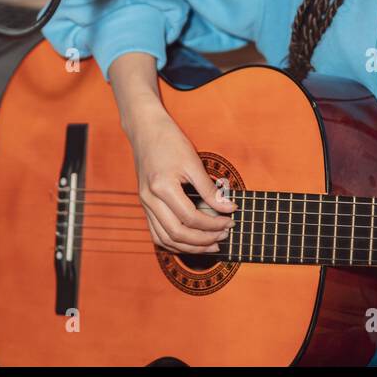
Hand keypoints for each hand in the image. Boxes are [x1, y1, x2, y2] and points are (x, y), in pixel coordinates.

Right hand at [125, 104, 234, 253]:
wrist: (145, 129)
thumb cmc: (170, 141)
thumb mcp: (193, 162)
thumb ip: (209, 189)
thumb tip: (228, 208)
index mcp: (162, 187)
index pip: (191, 217)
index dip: (214, 223)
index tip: (230, 220)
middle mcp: (150, 199)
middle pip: (178, 234)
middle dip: (204, 240)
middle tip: (224, 235)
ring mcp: (145, 204)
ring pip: (165, 238)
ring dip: (189, 247)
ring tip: (211, 244)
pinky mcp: (145, 204)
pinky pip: (157, 233)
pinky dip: (174, 242)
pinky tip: (190, 242)